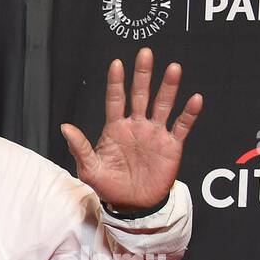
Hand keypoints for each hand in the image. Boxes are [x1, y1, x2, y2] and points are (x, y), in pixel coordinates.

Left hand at [60, 46, 202, 210]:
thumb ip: (79, 147)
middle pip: (140, 95)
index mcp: (115, 129)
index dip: (116, 82)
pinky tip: (194, 99)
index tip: (116, 64)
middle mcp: (136, 126)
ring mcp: (155, 133)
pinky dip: (189, 113)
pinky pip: (182, 126)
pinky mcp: (171, 145)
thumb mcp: (89, 168)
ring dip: (168, 87)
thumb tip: (64, 127)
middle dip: (143, 75)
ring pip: (163, 105)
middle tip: (145, 53)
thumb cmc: (109, 186)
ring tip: (173, 68)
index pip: (115, 100)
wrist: (132, 205)